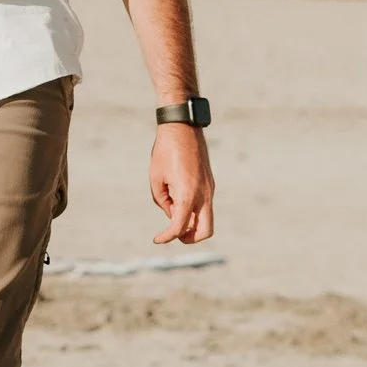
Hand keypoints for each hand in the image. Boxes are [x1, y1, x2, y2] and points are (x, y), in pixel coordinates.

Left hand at [151, 124, 214, 244]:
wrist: (182, 127)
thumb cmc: (165, 151)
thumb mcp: (156, 179)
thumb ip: (163, 201)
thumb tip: (171, 213)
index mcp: (187, 195)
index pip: (179, 227)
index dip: (167, 237)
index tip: (157, 239)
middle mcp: (203, 194)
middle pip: (205, 231)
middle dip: (189, 238)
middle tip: (174, 235)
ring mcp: (209, 188)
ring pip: (207, 218)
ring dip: (191, 222)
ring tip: (172, 209)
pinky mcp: (210, 182)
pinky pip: (205, 204)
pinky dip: (193, 209)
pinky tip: (178, 197)